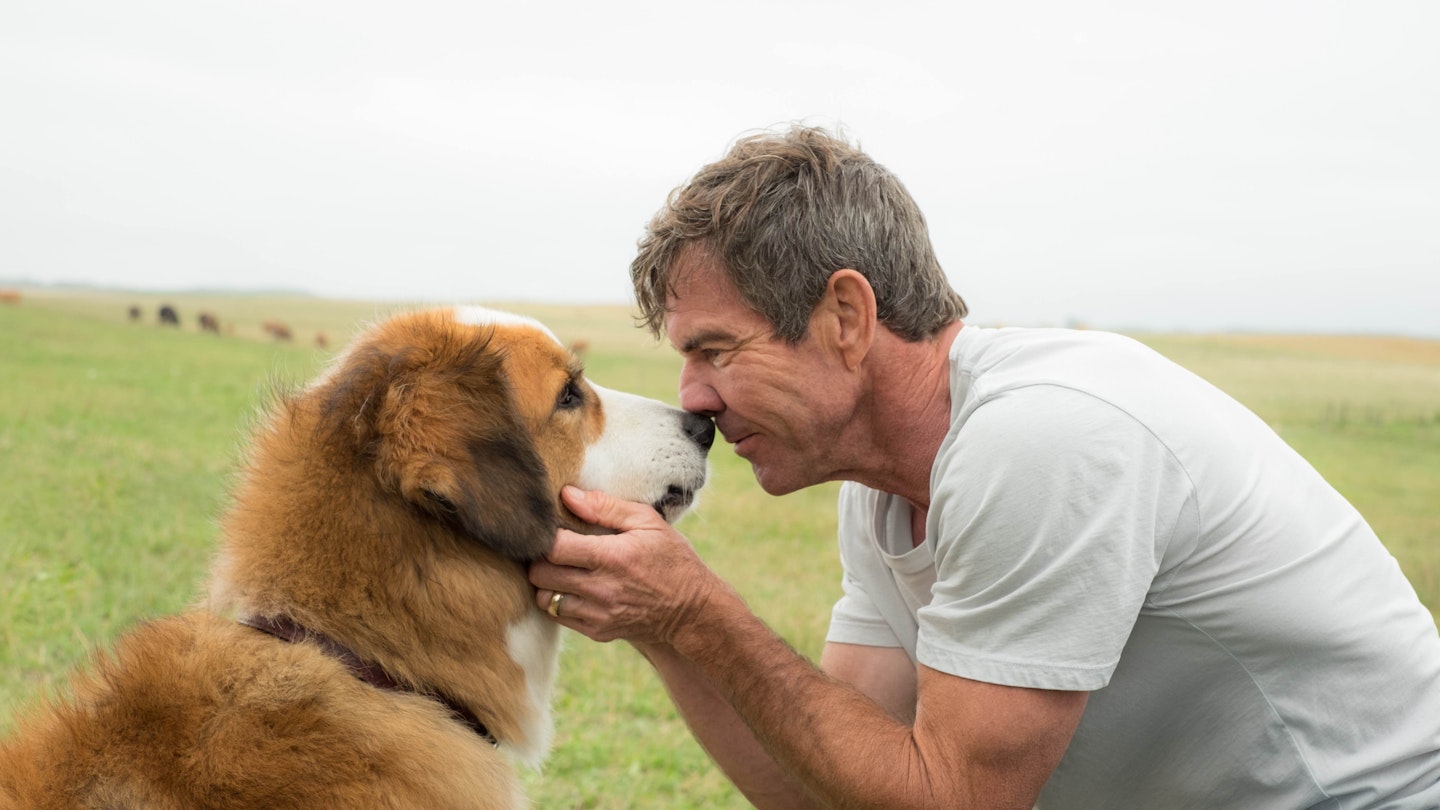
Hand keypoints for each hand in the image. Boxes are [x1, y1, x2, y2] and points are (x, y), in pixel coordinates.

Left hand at [529, 486, 721, 644]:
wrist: (691, 611)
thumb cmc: (671, 558)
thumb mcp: (649, 523)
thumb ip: (606, 507)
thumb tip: (568, 495)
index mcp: (612, 556)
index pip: (553, 547)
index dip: (545, 535)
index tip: (552, 529)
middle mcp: (601, 589)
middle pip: (541, 573)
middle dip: (540, 558)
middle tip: (554, 548)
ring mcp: (598, 613)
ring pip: (544, 598)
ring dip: (547, 583)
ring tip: (563, 569)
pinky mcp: (597, 631)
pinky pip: (558, 616)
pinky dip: (559, 601)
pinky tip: (575, 588)